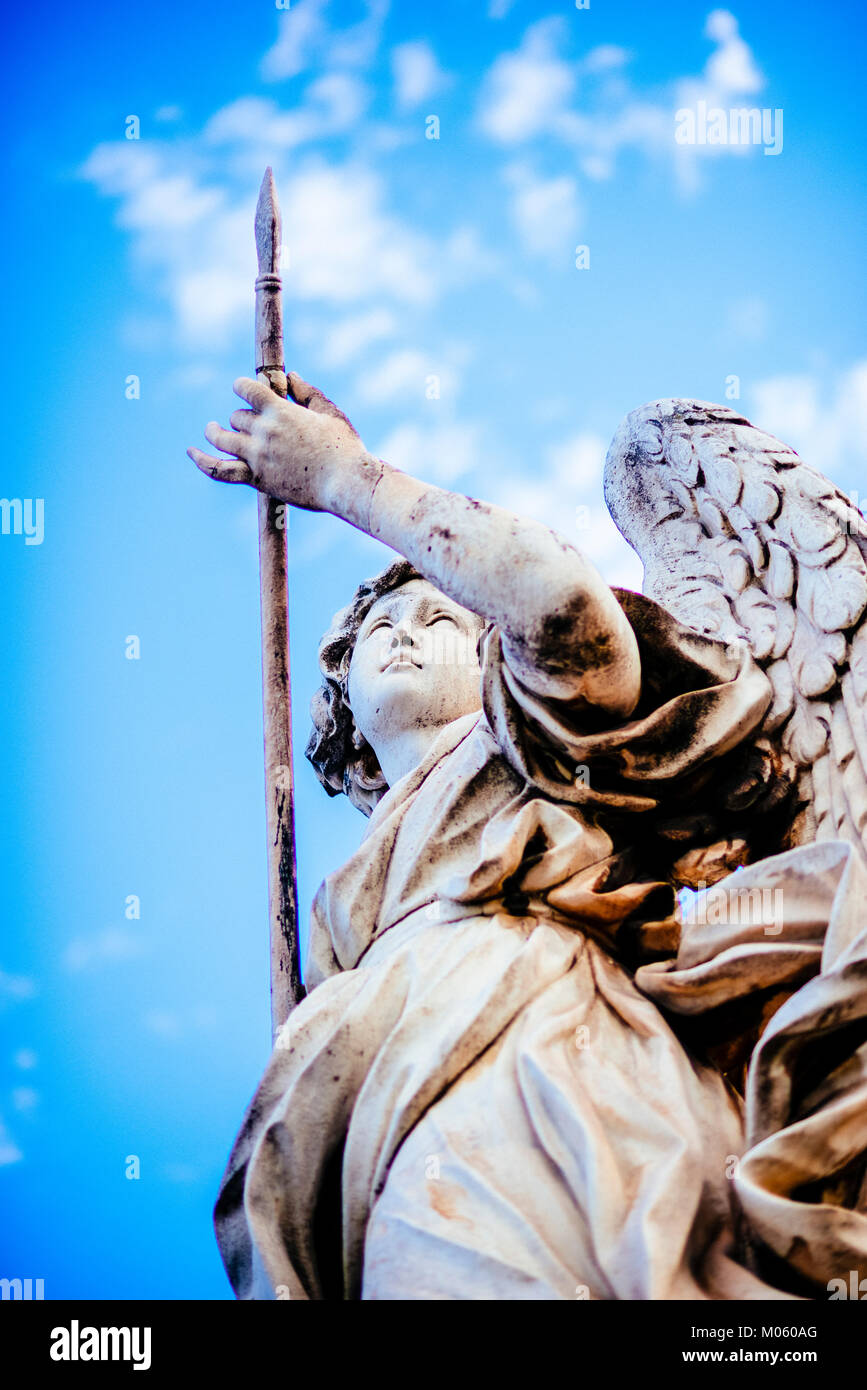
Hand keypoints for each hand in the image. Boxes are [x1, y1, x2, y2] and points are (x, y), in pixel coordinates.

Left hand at [187, 372, 367, 511]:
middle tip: (252, 425)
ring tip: (211, 429)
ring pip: (222, 437)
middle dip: (242, 417)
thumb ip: (307, 393)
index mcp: (280, 410)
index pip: (248, 389)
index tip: (242, 388)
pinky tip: (190, 452)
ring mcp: (257, 455)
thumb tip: (291, 376)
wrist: (345, 482)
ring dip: (214, 432)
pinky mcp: (256, 478)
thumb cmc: (344, 448)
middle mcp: (264, 431)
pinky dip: (201, 460)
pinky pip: (219, 469)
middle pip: (237, 417)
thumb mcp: (330, 413)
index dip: (242, 386)